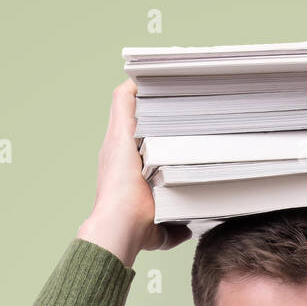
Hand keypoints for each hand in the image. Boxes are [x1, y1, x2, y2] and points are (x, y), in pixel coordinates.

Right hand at [77, 79, 190, 266]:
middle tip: (186, 92)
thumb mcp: (162, 230)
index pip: (143, 137)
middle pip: (138, 114)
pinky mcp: (119, 132)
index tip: (182, 119)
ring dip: (150, 89)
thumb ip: (175, 228)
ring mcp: (118, 139)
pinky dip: (136, 83)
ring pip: (130, 101)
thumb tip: (188, 230)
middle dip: (160, 103)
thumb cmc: (136, 231)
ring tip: (173, 77)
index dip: (160, 125)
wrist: (121, 226)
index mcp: (128, 168)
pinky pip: (124, 96)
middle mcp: (120, 149)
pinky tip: (154, 74)